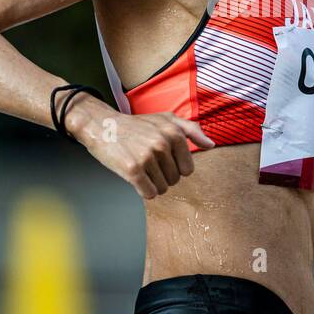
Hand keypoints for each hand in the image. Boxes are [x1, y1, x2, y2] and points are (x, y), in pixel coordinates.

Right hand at [66, 96, 214, 198]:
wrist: (102, 125)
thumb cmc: (136, 125)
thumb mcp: (166, 119)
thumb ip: (191, 130)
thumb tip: (211, 145)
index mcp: (174, 133)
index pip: (188, 169)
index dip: (175, 168)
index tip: (162, 159)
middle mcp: (162, 144)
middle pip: (175, 180)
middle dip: (163, 175)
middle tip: (148, 162)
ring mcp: (147, 157)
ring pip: (162, 188)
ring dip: (152, 183)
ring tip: (141, 168)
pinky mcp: (132, 170)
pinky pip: (149, 193)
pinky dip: (144, 190)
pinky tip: (135, 178)